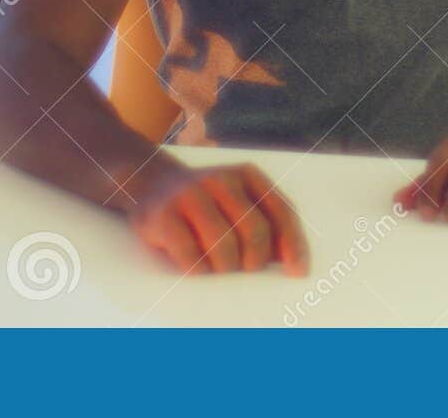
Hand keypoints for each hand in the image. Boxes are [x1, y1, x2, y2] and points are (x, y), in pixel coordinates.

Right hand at [126, 162, 309, 276]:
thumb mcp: (237, 199)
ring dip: (226, 268)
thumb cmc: (205, 200)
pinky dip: (199, 270)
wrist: (148, 181)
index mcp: (247, 175)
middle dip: (255, 260)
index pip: (281, 212)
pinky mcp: (163, 216)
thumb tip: (291, 262)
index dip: (293, 245)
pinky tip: (198, 267)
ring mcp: (190, 196)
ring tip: (220, 268)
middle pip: (255, 231)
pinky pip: (190, 256)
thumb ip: (265, 221)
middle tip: (246, 270)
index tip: (298, 272)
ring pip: (223, 246)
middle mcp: (220, 180)